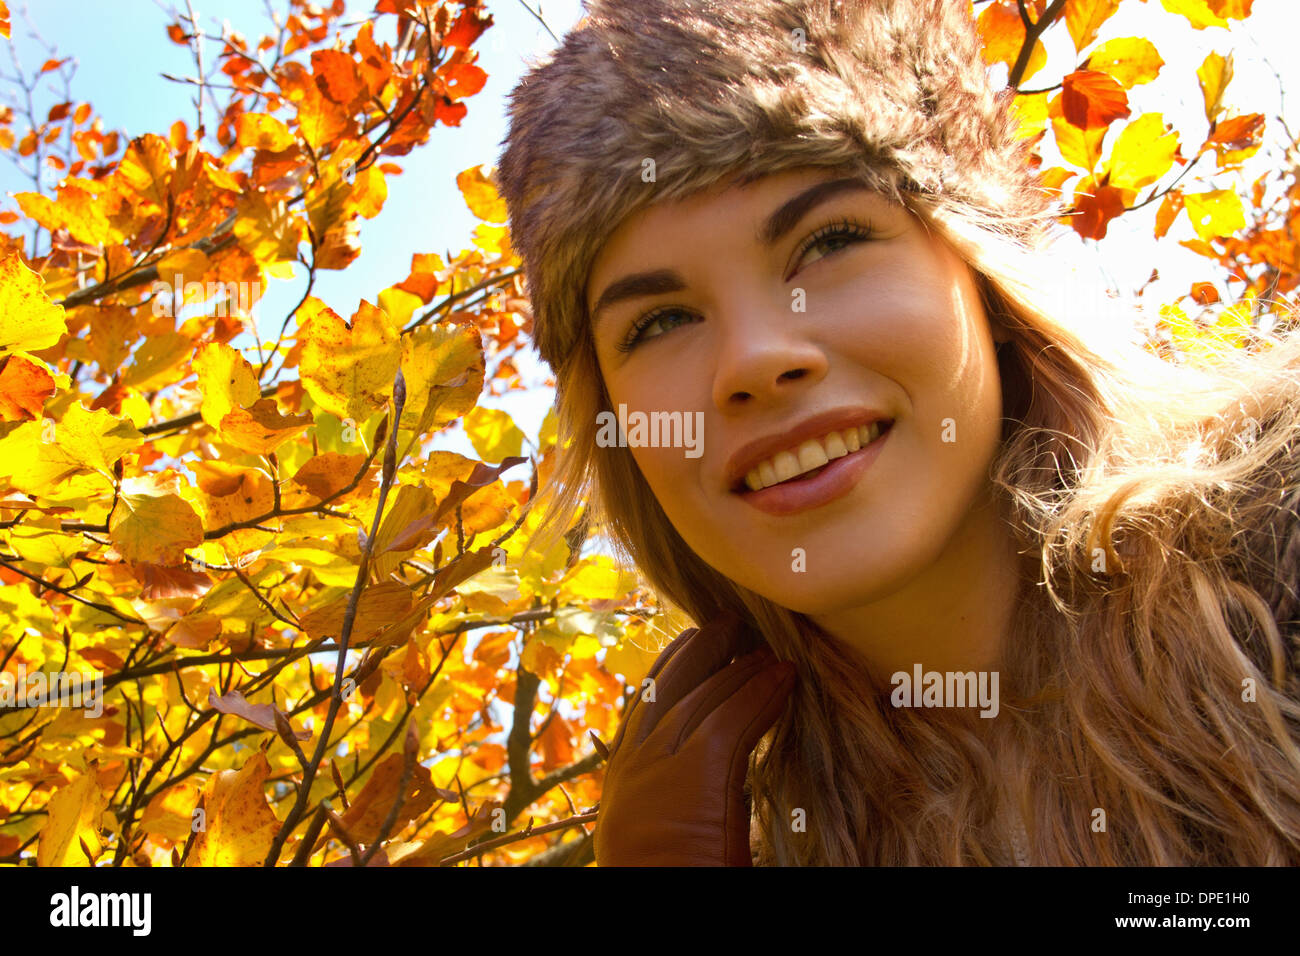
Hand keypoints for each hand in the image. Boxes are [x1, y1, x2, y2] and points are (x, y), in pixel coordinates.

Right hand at [592, 613, 796, 865]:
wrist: (656, 906)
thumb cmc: (668, 880)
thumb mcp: (657, 827)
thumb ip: (674, 789)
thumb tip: (711, 767)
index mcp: (620, 778)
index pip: (644, 703)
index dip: (671, 666)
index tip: (694, 641)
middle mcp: (632, 764)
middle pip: (669, 686)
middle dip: (700, 651)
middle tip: (730, 624)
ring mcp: (659, 765)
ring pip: (705, 696)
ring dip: (742, 669)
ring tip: (769, 650)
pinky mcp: (696, 772)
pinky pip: (734, 716)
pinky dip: (762, 693)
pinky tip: (785, 678)